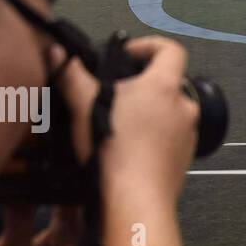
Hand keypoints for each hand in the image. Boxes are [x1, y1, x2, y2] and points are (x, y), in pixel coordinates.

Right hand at [48, 37, 198, 201]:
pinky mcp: (184, 159)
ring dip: (148, 113)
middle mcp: (184, 108)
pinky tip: (129, 148)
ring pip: (169, 113)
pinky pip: (170, 139)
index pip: (171, 49)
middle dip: (142, 84)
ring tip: (118, 123)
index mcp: (165, 87)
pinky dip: (153, 138)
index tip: (129, 54)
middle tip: (115, 92)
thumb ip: (71, 75)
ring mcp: (187, 136)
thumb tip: (57, 53)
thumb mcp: (84, 106)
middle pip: (168, 83)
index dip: (149, 45)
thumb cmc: (114, 151)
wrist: (135, 200)